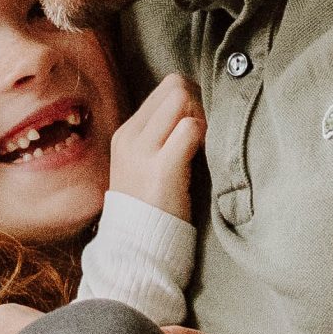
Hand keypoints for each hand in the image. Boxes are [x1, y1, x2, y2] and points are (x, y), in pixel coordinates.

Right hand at [108, 75, 204, 220]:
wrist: (136, 246)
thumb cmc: (150, 207)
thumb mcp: (142, 165)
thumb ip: (159, 138)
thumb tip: (193, 111)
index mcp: (126, 134)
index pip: (164, 88)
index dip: (190, 99)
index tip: (199, 124)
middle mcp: (131, 137)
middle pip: (175, 87)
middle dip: (199, 102)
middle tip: (206, 133)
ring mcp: (144, 151)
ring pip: (181, 99)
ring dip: (203, 117)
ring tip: (205, 145)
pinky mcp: (163, 167)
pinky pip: (192, 128)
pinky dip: (206, 135)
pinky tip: (205, 156)